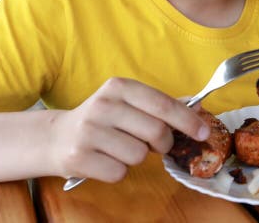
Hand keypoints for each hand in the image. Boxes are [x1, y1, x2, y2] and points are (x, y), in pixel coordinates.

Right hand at [47, 78, 209, 182]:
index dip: (188, 120)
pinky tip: (106, 160)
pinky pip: (119, 172)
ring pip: (139, 155)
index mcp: (119, 87)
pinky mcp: (79, 157)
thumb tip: (199, 106)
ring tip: (121, 148)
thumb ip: (161, 105)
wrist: (54, 138)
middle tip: (155, 144)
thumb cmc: (102, 120)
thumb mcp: (128, 103)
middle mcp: (103, 105)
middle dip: (163, 143)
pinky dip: (118, 171)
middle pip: (156, 132)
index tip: (203, 132)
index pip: (163, 105)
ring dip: (137, 157)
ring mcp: (89, 131)